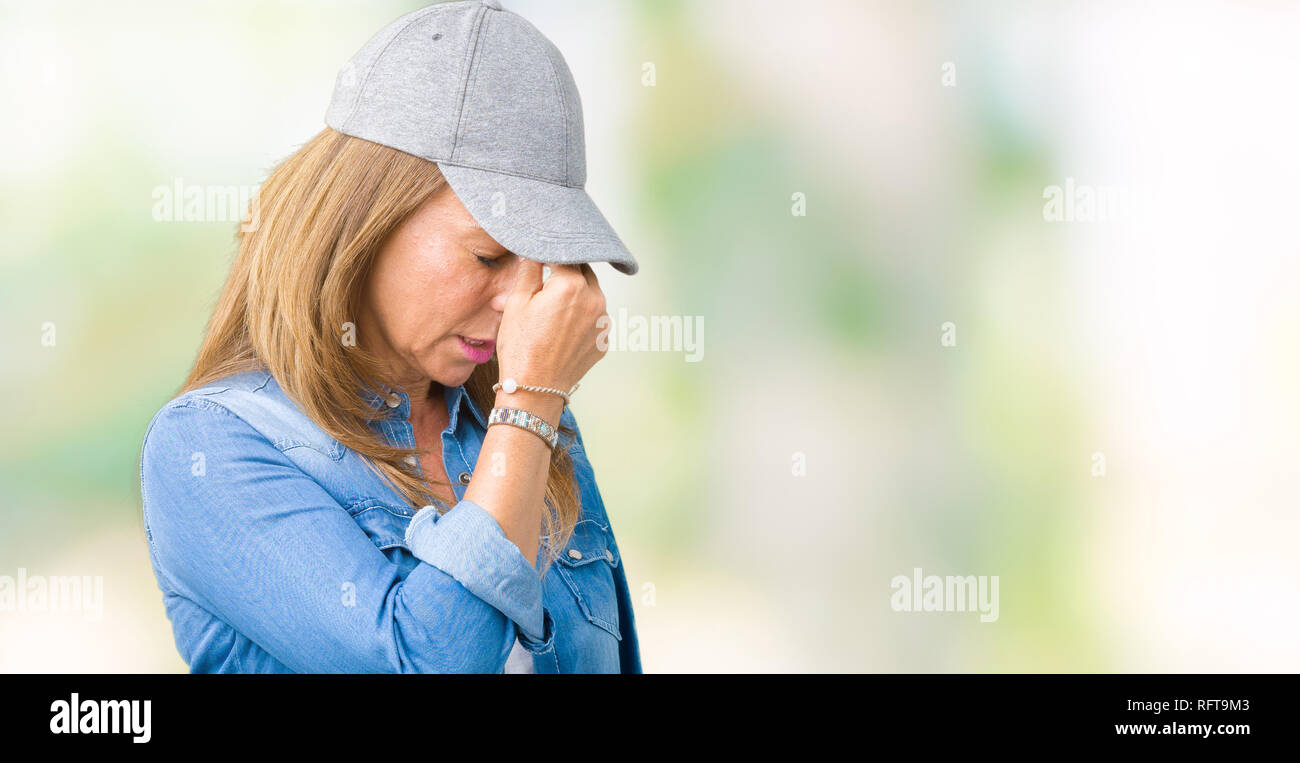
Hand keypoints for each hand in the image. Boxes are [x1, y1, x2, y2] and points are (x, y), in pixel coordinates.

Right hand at [495, 260, 607, 394]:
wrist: (534, 389)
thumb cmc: (522, 348)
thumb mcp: (517, 302)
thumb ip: (529, 269)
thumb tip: (535, 252)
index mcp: (571, 285)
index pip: (565, 253)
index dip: (550, 253)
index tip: (541, 257)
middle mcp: (595, 300)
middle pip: (584, 270)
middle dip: (566, 271)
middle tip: (546, 283)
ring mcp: (603, 321)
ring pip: (592, 293)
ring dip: (577, 292)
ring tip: (553, 309)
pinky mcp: (605, 339)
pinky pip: (595, 316)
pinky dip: (582, 314)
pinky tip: (562, 327)